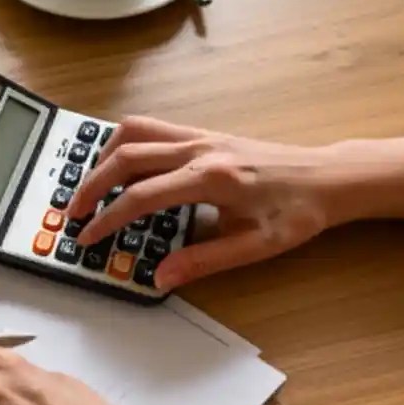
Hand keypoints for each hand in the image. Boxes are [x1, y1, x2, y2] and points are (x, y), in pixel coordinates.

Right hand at [67, 117, 335, 290]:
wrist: (329, 178)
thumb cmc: (297, 212)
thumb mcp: (255, 246)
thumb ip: (204, 260)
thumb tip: (160, 276)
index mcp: (211, 178)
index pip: (142, 197)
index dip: (108, 219)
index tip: (87, 237)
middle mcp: (200, 149)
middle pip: (127, 157)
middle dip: (92, 185)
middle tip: (74, 213)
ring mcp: (200, 136)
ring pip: (135, 131)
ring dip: (104, 156)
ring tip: (91, 186)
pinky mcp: (203, 133)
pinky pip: (152, 128)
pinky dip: (126, 143)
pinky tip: (121, 166)